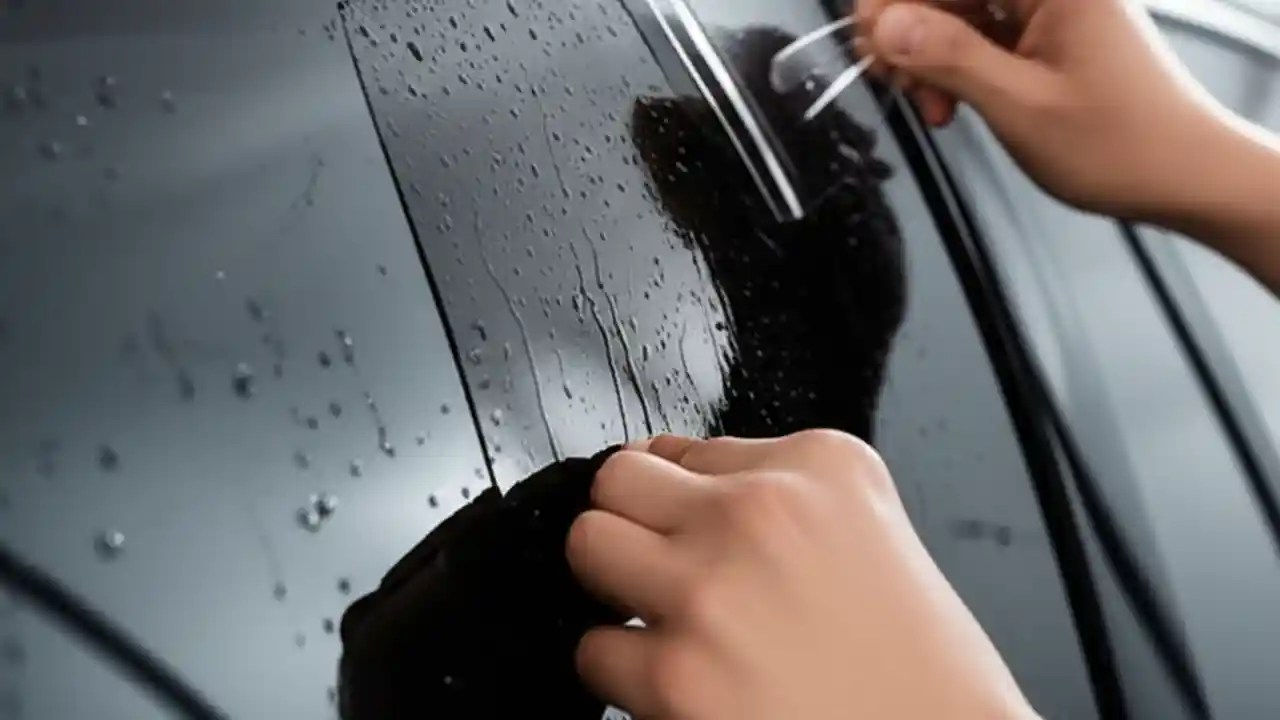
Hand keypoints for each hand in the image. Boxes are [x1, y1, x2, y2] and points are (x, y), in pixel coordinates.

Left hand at [566, 430, 1036, 719]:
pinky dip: (627, 673)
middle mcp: (762, 511)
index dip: (687, 502)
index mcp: (821, 465)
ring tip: (675, 627)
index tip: (704, 535)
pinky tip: (688, 685)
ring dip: (618, 591)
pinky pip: (594, 649)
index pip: (688, 447)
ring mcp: (711, 588)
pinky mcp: (676, 675)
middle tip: (661, 570)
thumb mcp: (869, 530)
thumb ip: (779, 493)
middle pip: (619, 477)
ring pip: (588, 545)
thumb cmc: (918, 666)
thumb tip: (671, 477)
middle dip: (630, 525)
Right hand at [855, 0, 1226, 220]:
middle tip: (897, 83)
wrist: (1182, 176)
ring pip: (955, 8)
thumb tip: (886, 23)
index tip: (874, 42)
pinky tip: (950, 102)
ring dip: (927, 54)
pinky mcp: (1044, 29)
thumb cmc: (1121, 145)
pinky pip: (977, 29)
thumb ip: (948, 55)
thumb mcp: (1020, 104)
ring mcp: (1048, 4)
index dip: (894, 1)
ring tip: (932, 107)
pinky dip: (953, 64)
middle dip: (908, 30)